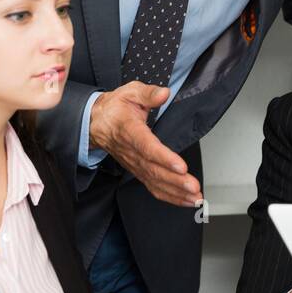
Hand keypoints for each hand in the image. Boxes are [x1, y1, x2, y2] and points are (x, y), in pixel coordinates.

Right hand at [90, 82, 201, 206]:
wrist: (96, 123)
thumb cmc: (115, 108)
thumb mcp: (129, 92)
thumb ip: (148, 94)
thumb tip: (164, 93)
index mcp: (129, 130)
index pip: (146, 146)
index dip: (163, 157)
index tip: (180, 166)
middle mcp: (132, 151)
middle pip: (154, 169)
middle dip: (175, 181)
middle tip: (193, 186)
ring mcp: (135, 164)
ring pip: (155, 182)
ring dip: (176, 192)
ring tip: (195, 197)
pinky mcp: (139, 171)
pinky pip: (154, 187)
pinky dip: (171, 196)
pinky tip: (186, 201)